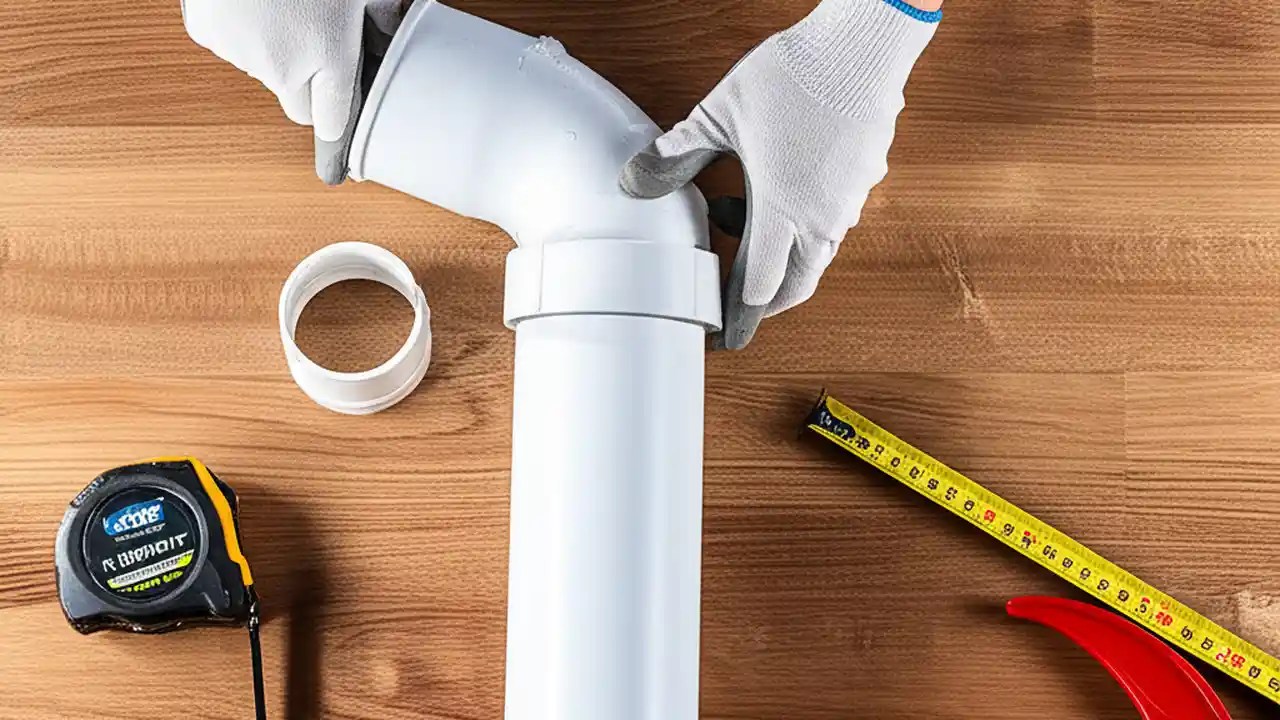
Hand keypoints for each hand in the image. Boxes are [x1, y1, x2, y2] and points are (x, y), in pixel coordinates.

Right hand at [182, 0, 405, 184]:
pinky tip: (251, 0)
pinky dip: (240, 29)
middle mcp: (284, 68)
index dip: (337, 124)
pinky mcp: (206, 34)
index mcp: (329, 58)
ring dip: (273, 52)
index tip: (342, 134)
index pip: (333, 124)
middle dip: (307, 88)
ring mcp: (241, 54)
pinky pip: (230, 44)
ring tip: (282, 7)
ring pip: (263, 72)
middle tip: (314, 46)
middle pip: (296, 106)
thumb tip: (395, 30)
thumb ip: (381, 12)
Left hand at [620, 0, 939, 348]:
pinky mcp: (863, 180)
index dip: (735, 318)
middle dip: (761, 302)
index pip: (758, 290)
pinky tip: (772, 186)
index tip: (721, 337)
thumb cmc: (796, 75)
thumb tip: (635, 182)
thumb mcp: (718, 115)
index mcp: (783, 212)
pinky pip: (829, 223)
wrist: (863, 43)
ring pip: (812, 255)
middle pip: (793, 286)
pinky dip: (798, 225)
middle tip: (731, 301)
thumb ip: (676, 156)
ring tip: (732, 217)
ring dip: (776, 254)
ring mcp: (848, 202)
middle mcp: (822, 219)